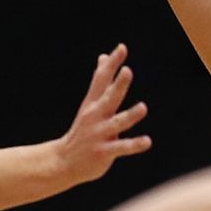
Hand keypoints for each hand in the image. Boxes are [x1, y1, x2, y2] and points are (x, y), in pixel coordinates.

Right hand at [54, 44, 151, 184]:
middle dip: (118, 84)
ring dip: (130, 115)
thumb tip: (104, 56)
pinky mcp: (104, 152)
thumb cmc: (83, 129)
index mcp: (93, 103)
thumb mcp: (90, 103)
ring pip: (117, 122)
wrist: (64, 162)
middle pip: (109, 97)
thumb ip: (100, 81)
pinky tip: (147, 141)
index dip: (112, 64)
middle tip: (127, 71)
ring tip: (143, 107)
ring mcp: (99, 134)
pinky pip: (121, 147)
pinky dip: (134, 144)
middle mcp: (96, 116)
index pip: (102, 79)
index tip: (122, 48)